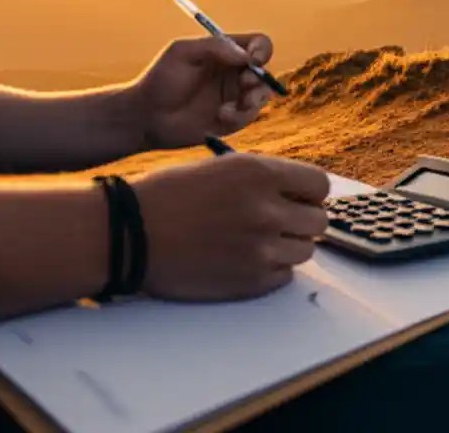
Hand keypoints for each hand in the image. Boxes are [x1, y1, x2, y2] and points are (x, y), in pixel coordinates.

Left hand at [131, 34, 274, 149]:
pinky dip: (240, 115)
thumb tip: (246, 55)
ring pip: (262, 94)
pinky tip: (221, 116)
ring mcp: (235, 97)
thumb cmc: (160, 80)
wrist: (146, 116)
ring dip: (253, 99)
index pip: (258, 45)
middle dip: (259, 77)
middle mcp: (234, 73)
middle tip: (243, 83)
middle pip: (265, 70)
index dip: (261, 50)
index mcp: (225, 52)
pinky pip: (250, 116)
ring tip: (231, 106)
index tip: (253, 59)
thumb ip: (214, 47)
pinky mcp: (233, 120)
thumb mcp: (182, 53)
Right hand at [132, 153, 329, 299]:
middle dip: (302, 221)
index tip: (298, 199)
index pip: (320, 185)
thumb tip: (297, 194)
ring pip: (305, 251)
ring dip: (288, 246)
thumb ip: (262, 178)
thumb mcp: (220, 167)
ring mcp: (261, 248)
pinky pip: (285, 276)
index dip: (309, 193)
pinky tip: (246, 259)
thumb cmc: (168, 196)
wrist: (129, 234)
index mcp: (259, 173)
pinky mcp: (250, 281)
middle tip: (280, 223)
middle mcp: (266, 210)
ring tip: (259, 242)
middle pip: (318, 221)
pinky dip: (273, 270)